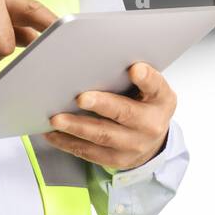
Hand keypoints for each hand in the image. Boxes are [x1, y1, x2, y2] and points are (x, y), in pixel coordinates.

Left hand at [44, 62, 174, 170]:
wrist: (152, 141)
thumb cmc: (144, 104)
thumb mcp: (150, 88)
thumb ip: (134, 75)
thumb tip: (99, 55)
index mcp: (161, 100)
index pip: (156, 86)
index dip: (147, 78)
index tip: (135, 69)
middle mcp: (150, 124)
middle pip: (124, 113)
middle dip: (102, 105)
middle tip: (81, 98)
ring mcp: (133, 145)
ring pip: (102, 136)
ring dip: (77, 127)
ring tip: (57, 119)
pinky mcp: (116, 159)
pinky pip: (89, 152)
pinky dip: (68, 142)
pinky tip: (53, 133)